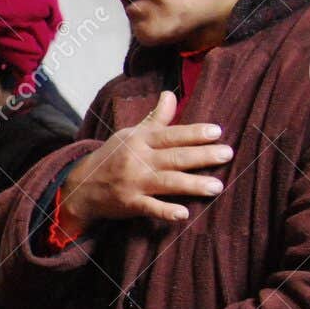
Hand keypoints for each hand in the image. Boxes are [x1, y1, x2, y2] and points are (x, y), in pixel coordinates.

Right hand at [61, 91, 231, 227]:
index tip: (217, 132)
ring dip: (192, 185)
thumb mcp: (130, 134)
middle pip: (174, 157)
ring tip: (216, 186)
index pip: (170, 135)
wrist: (82, 186)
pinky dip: (165, 211)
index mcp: (139, 141)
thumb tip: (171, 94)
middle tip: (227, 154)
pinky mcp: (129, 204)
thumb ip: (155, 119)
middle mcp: (137, 160)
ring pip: (167, 182)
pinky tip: (183, 214)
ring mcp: (133, 182)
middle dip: (202, 156)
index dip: (193, 133)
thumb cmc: (112, 157)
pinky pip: (149, 207)